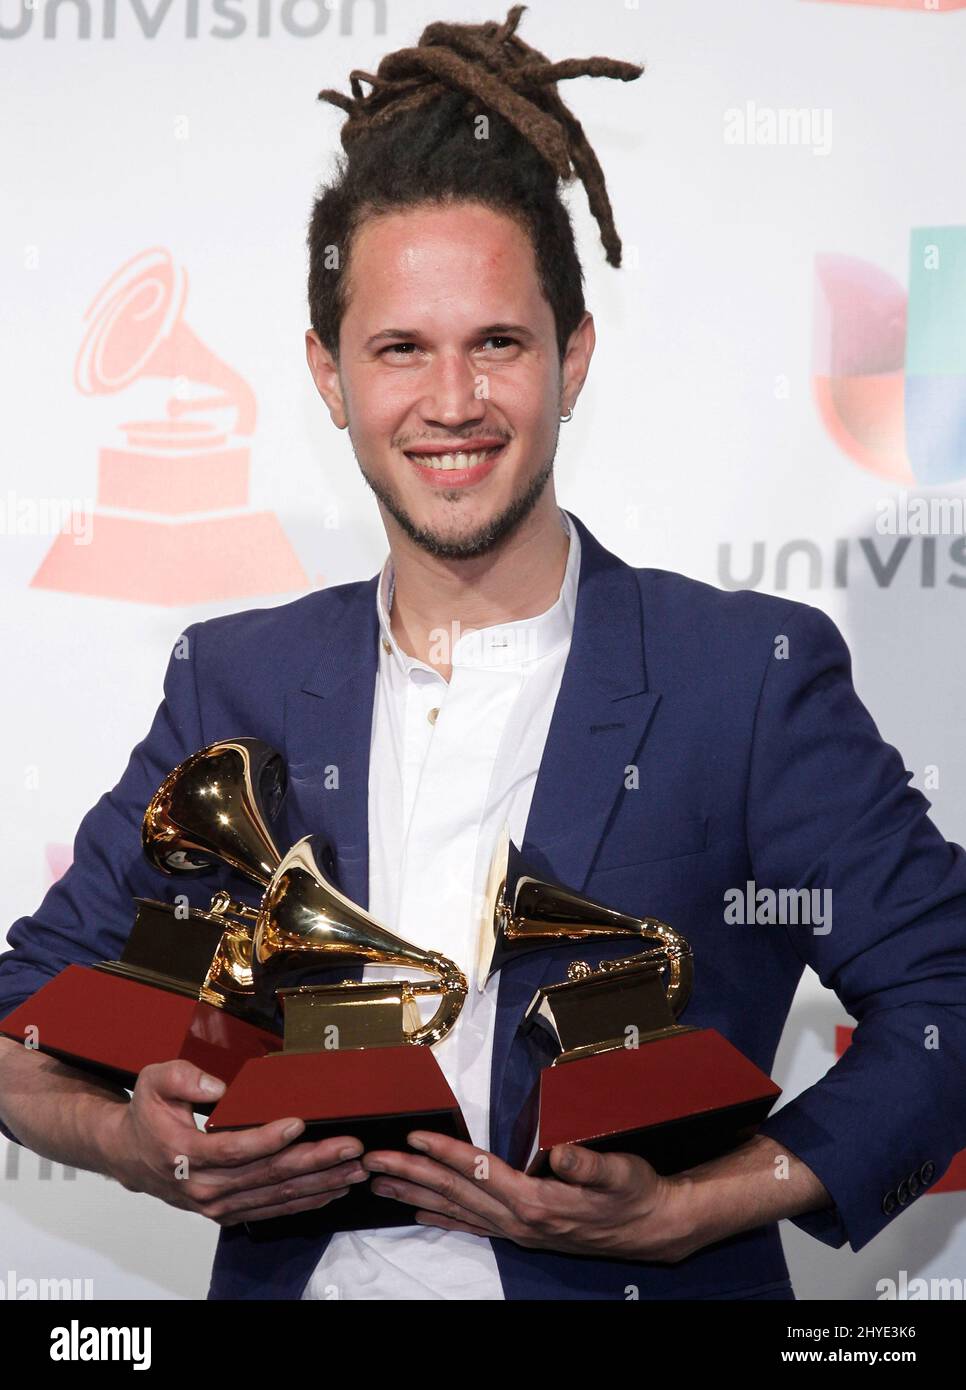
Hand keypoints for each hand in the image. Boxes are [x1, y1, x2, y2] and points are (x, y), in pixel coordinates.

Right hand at [102, 1060, 368, 1225]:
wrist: (130, 1155)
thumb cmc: (148, 1115)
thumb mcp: (153, 1081)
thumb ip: (182, 1077)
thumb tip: (219, 1087)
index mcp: (185, 1154)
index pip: (234, 1150)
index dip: (268, 1138)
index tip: (299, 1122)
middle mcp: (204, 1187)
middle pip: (267, 1176)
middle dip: (314, 1161)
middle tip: (349, 1147)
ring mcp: (218, 1205)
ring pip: (277, 1196)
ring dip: (320, 1183)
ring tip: (354, 1169)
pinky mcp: (230, 1212)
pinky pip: (273, 1210)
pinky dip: (306, 1202)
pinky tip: (332, 1190)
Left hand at [362, 1132, 697, 1261]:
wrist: (652, 1227)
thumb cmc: (636, 1194)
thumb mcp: (621, 1172)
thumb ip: (590, 1165)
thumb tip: (562, 1153)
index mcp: (537, 1202)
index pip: (479, 1171)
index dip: (445, 1151)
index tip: (414, 1135)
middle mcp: (520, 1220)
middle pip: (455, 1193)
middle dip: (411, 1174)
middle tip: (372, 1162)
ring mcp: (518, 1230)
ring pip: (455, 1209)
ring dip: (416, 1195)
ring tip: (382, 1184)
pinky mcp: (523, 1231)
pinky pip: (472, 1225)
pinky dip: (442, 1217)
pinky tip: (420, 1213)